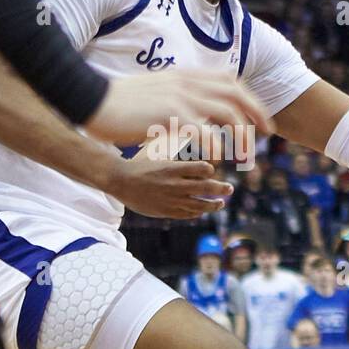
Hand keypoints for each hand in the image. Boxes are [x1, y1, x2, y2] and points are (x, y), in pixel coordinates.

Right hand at [84, 71, 274, 149]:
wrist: (90, 101)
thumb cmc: (121, 102)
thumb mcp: (158, 91)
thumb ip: (180, 96)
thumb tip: (197, 108)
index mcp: (186, 76)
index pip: (230, 81)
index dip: (250, 98)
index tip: (260, 117)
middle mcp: (187, 83)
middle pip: (236, 94)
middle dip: (257, 113)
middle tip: (267, 134)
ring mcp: (180, 97)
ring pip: (228, 113)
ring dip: (242, 135)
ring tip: (246, 154)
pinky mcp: (171, 114)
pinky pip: (206, 131)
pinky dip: (217, 146)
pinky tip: (220, 159)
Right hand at [104, 157, 232, 218]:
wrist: (118, 180)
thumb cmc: (140, 163)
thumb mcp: (157, 150)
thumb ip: (175, 145)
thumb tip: (192, 134)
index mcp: (172, 168)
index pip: (202, 169)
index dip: (210, 169)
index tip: (212, 168)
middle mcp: (174, 185)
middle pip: (207, 188)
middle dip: (222, 189)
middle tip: (230, 188)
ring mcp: (171, 200)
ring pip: (201, 205)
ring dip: (214, 204)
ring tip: (221, 202)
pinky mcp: (166, 211)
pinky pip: (188, 214)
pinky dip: (198, 212)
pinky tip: (202, 209)